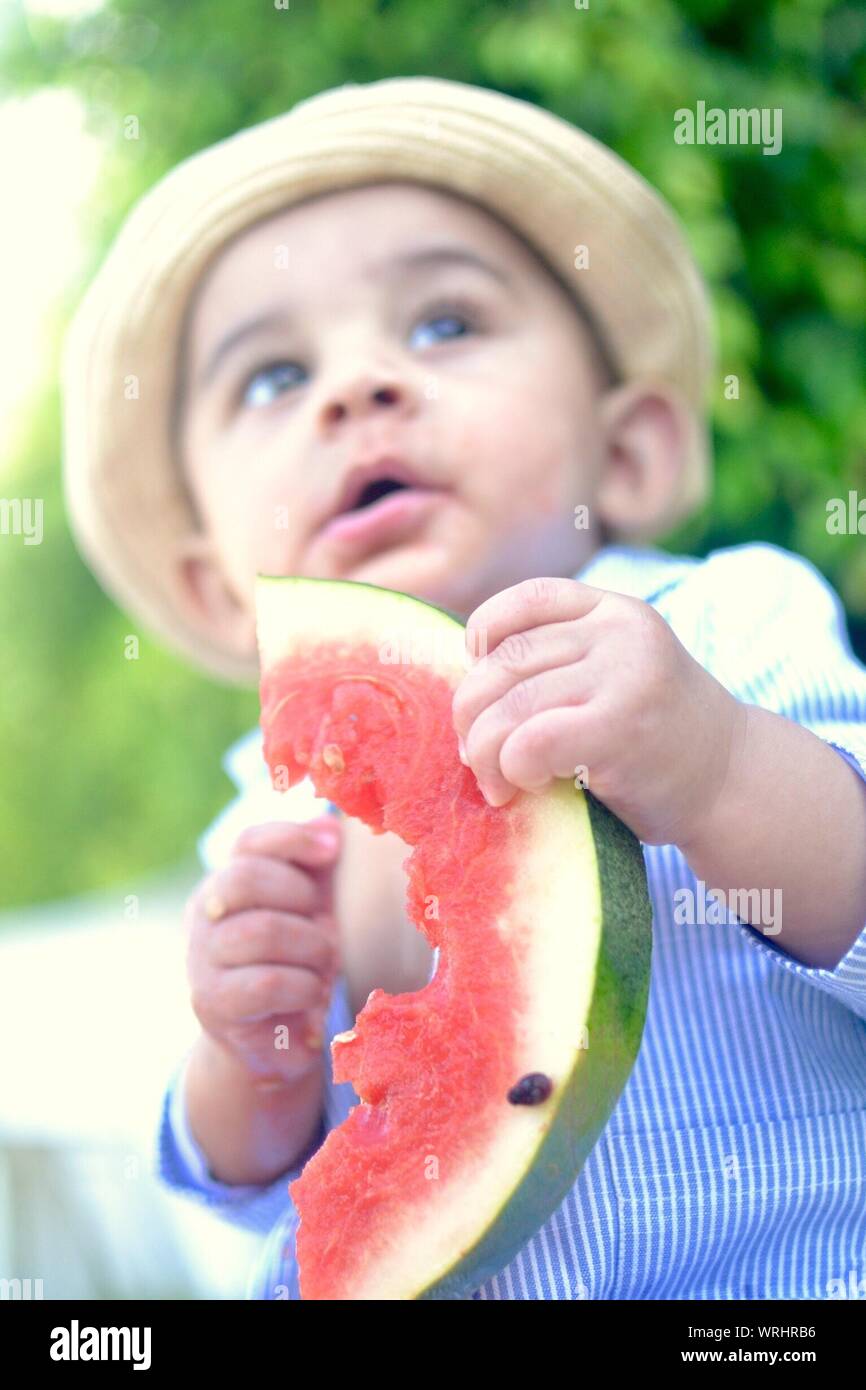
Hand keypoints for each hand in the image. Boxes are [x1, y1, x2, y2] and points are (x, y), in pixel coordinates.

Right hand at [184, 817, 342, 1086]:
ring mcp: (201, 959)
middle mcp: (204, 914)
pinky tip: (310, 994)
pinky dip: (302, 987)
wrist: (276, 1040)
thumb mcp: (311, 909)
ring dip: (311, 949)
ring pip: (262, 931)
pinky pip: (266, 982)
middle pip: (244, 878)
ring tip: (322, 967)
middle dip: (300, 898)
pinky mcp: (212, 1003)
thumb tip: (330, 824)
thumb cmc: (297, 962)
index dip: (291, 838)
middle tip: (325, 928)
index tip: (333, 851)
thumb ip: (317, 865)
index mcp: (227, 881)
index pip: (248, 842)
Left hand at [451, 575, 742, 846]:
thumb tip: (464, 682)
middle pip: (505, 661)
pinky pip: (530, 740)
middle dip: (472, 714)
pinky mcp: (622, 726)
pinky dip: (511, 768)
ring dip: (485, 752)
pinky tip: (523, 786)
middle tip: (476, 756)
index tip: (480, 680)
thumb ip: (559, 661)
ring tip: (496, 783)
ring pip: (510, 705)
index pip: (526, 600)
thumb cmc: (654, 741)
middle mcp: (620, 631)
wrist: (730, 784)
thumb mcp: (614, 674)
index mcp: (614, 609)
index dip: (485, 636)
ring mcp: (626, 674)